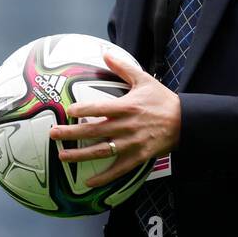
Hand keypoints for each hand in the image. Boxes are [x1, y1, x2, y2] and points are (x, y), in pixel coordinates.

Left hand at [49, 50, 181, 187]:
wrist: (185, 121)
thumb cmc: (162, 99)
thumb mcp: (144, 80)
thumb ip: (123, 67)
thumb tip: (105, 52)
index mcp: (126, 107)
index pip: (99, 108)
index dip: (81, 110)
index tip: (67, 112)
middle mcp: (126, 126)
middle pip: (94, 131)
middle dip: (71, 133)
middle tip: (53, 134)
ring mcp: (131, 143)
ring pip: (101, 151)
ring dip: (80, 155)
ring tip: (61, 157)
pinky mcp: (138, 157)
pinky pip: (118, 169)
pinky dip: (103, 178)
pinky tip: (88, 183)